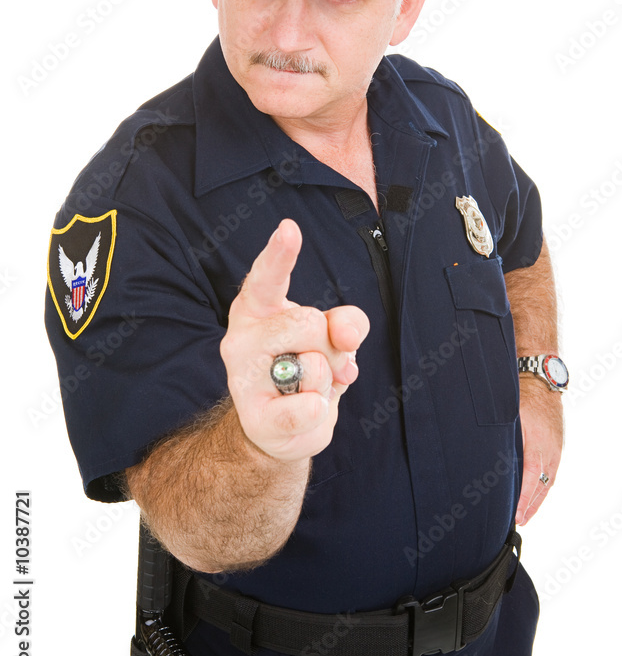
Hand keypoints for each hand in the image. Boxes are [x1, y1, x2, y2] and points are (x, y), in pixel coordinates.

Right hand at [220, 218, 369, 461]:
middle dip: (330, 345)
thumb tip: (346, 335)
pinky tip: (307, 411)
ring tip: (307, 388)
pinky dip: (317, 411)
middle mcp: (240, 336)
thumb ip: (347, 322)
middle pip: (308, 322)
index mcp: (257, 307)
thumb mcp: (333, 336)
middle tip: (322, 364)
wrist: (281, 427)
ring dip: (327, 381)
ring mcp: (243, 378)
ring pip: (314, 365)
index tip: (289, 229)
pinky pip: (305, 408)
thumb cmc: (306, 368)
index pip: (267, 276)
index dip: (279, 253)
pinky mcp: (254, 417)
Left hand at [515, 376, 563, 524]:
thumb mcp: (508, 414)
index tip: (518, 516)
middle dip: (531, 506)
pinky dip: (543, 487)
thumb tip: (485, 455)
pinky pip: (552, 472)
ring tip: (526, 516)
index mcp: (537, 441)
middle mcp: (550, 448)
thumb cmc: (521, 394)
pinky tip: (535, 496)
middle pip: (542, 485)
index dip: (524, 498)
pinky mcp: (558, 446)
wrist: (543, 379)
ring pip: (548, 481)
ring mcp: (557, 448)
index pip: (531, 477)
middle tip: (519, 522)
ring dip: (537, 500)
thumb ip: (501, 436)